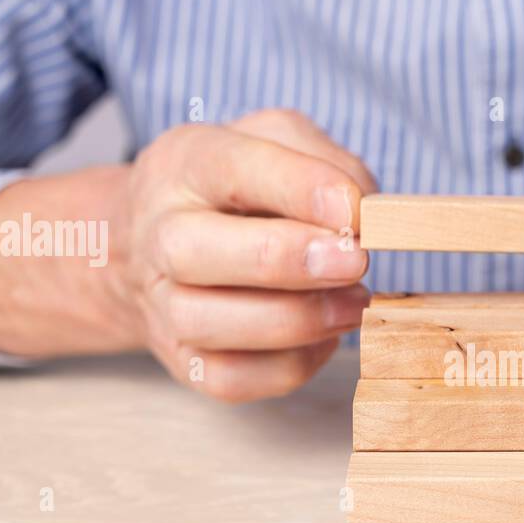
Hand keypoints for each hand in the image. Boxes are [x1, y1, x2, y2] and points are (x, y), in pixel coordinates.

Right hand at [0, 109, 375, 401]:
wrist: (159, 240)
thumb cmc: (240, 189)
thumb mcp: (280, 142)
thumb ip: (327, 163)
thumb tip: (364, 215)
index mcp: (186, 164)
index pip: (232, 169)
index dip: (300, 190)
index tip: (354, 211)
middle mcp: (160, 233)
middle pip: (197, 252)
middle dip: (288, 260)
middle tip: (355, 262)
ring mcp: (163, 303)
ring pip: (214, 325)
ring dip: (299, 320)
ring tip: (354, 304)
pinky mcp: (183, 359)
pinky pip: (232, 379)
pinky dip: (290, 366)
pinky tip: (325, 338)